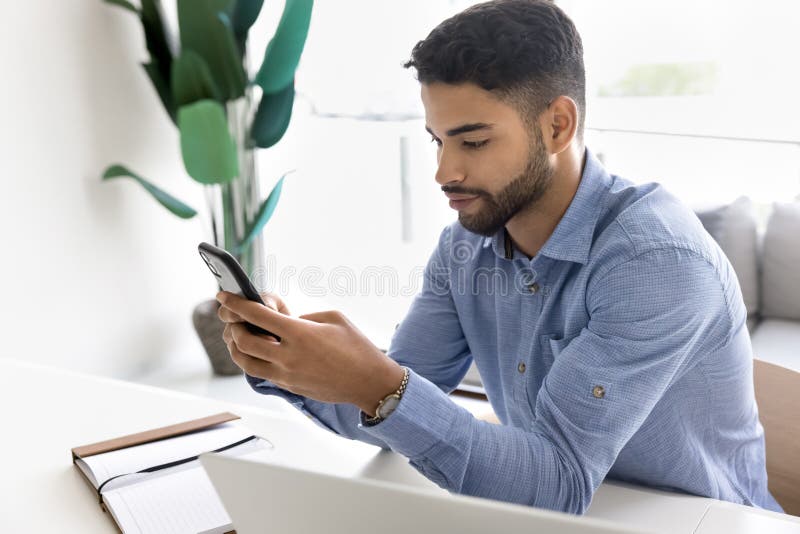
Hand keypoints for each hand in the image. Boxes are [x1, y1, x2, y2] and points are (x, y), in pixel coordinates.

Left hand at [216, 291, 404, 414]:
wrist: (369, 382)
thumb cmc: (356, 347)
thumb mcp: (333, 318)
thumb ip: (303, 317)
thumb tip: (284, 322)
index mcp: (300, 334)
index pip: (257, 316)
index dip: (236, 303)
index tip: (223, 296)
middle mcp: (289, 356)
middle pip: (244, 341)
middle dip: (232, 326)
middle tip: (231, 317)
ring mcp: (287, 375)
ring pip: (246, 362)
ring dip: (235, 347)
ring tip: (236, 335)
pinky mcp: (289, 387)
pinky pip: (261, 373)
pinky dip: (251, 360)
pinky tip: (255, 350)